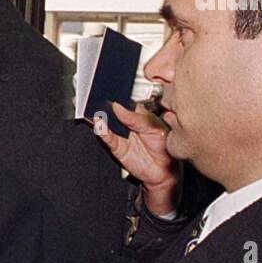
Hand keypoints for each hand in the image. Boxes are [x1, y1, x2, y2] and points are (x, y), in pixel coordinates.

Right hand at [95, 101, 179, 216]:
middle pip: (112, 113)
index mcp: (138, 114)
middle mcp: (127, 124)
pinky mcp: (117, 148)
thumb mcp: (154, 127)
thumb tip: (118, 107)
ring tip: (96, 112)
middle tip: (97, 100)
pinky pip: (108, 139)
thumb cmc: (164, 146)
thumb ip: (136, 118)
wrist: (165, 170)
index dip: (116, 97)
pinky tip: (100, 126)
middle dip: (103, 107)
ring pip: (107, 125)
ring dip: (100, 119)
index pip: (124, 102)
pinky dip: (103, 133)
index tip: (108, 92)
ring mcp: (121, 135)